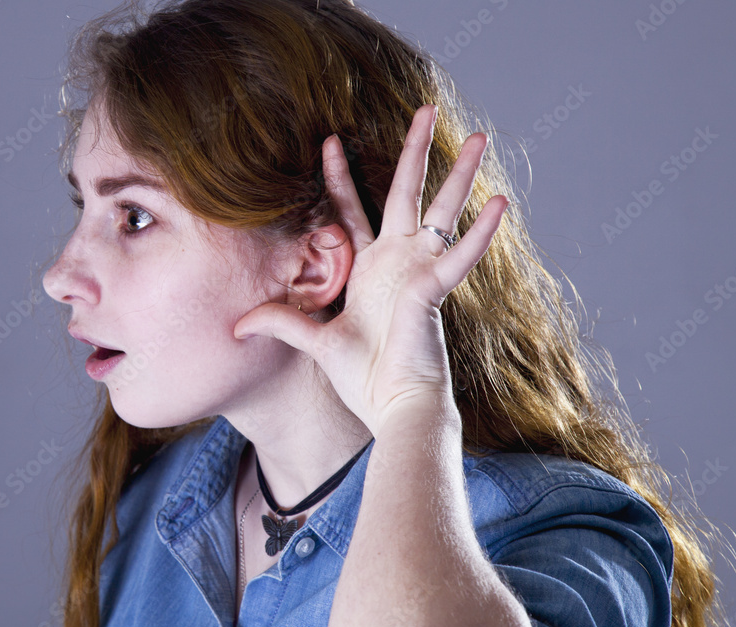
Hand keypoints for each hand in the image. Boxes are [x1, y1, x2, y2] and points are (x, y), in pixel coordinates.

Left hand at [233, 105, 507, 435]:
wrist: (394, 409)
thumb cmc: (363, 378)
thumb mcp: (315, 343)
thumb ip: (281, 324)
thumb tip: (236, 326)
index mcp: (369, 268)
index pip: (352, 209)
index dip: (340, 176)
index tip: (328, 139)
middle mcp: (397, 261)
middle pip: (406, 191)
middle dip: (414, 150)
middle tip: (426, 109)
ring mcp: (419, 272)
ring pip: (442, 211)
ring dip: (460, 175)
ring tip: (479, 137)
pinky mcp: (433, 291)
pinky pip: (461, 257)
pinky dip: (480, 234)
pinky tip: (500, 202)